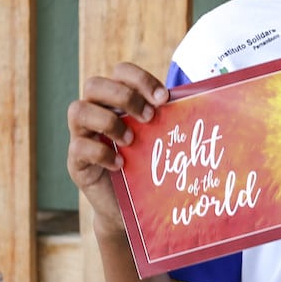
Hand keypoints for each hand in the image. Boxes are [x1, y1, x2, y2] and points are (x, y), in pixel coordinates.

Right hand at [66, 63, 168, 234]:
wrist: (131, 209)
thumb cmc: (149, 167)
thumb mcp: (160, 139)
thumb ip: (170, 119)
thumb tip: (205, 103)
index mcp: (117, 101)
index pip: (120, 72)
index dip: (140, 79)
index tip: (164, 98)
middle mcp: (95, 113)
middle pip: (94, 84)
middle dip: (125, 96)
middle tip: (149, 118)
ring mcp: (81, 136)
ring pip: (77, 110)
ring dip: (108, 121)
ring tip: (132, 140)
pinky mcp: (75, 163)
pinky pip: (78, 147)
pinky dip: (102, 153)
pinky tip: (121, 164)